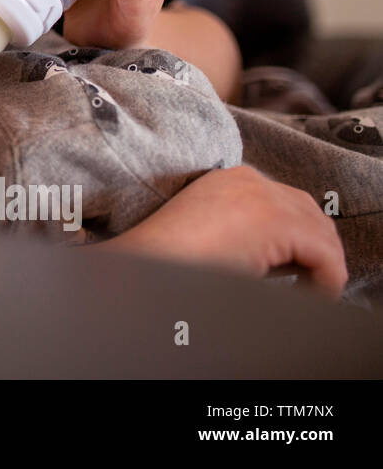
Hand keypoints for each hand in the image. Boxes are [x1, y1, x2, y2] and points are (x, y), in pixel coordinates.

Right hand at [101, 166, 347, 298]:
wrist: (146, 262)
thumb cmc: (172, 257)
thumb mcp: (216, 233)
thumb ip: (246, 232)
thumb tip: (280, 260)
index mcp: (231, 180)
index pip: (285, 202)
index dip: (298, 237)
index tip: (295, 268)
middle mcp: (249, 181)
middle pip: (308, 210)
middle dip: (316, 246)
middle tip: (309, 280)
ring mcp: (263, 198)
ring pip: (321, 230)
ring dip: (322, 261)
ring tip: (312, 290)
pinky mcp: (275, 223)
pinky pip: (325, 254)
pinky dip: (328, 277)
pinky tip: (315, 295)